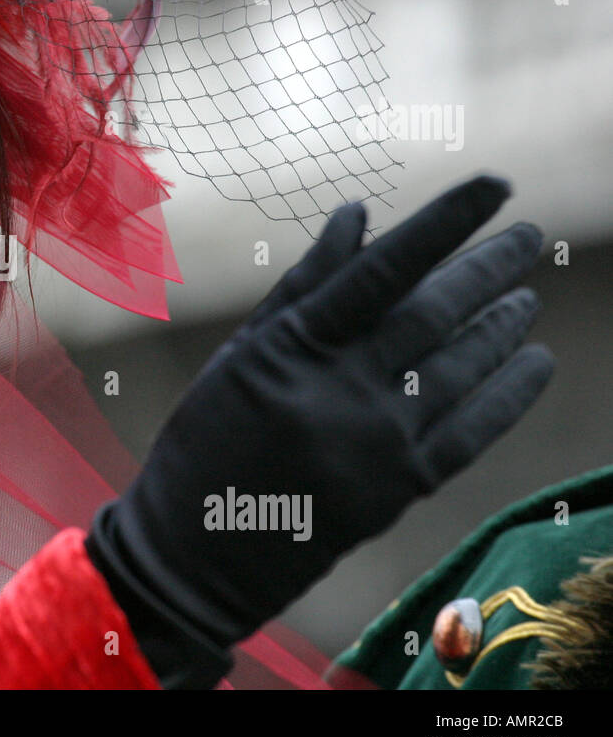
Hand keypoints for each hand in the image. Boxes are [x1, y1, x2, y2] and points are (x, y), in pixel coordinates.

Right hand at [85, 174, 555, 686]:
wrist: (200, 551)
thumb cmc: (209, 439)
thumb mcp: (241, 355)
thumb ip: (303, 287)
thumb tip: (358, 215)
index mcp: (293, 348)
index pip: (382, 269)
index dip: (443, 223)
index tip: (494, 184)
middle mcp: (342, 391)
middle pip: (434, 313)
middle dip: (490, 268)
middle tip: (529, 236)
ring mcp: (376, 443)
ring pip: (460, 368)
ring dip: (502, 324)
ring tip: (527, 294)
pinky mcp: (399, 489)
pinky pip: (472, 432)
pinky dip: (510, 393)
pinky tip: (536, 360)